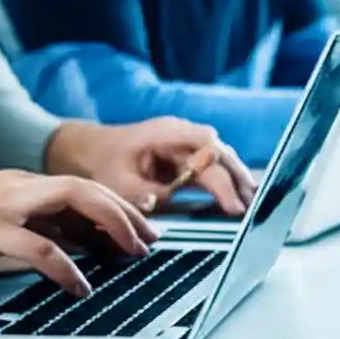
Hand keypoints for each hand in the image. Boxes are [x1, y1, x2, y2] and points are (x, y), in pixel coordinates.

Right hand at [0, 170, 157, 295]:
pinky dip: (67, 266)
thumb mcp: (7, 225)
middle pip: (86, 188)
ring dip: (112, 223)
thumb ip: (46, 230)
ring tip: (134, 250)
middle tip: (151, 239)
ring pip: (72, 199)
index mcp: (23, 186)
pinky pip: (39, 247)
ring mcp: (4, 206)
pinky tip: (81, 285)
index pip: (83, 189)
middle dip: (126, 212)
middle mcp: (18, 188)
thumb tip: (88, 244)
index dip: (118, 207)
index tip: (143, 228)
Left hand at [45, 119, 256, 216]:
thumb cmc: (101, 164)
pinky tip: (239, 192)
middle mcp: (181, 132)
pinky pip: (213, 162)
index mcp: (166, 133)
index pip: (206, 153)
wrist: (88, 148)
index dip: (223, 181)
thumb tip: (164, 201)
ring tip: (251, 200)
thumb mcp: (115, 182)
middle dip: (238, 178)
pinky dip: (227, 176)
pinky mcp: (186, 151)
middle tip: (250, 206)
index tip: (233, 206)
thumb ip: (142, 193)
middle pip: (220, 152)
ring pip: (221, 156)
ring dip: (236, 177)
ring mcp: (185, 139)